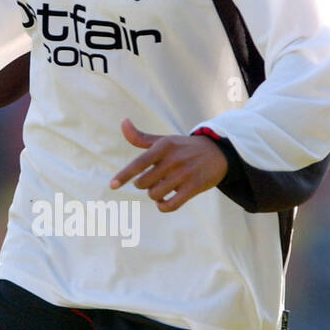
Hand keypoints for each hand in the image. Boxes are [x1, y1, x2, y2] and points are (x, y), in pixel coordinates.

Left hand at [109, 117, 227, 212]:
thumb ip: (141, 137)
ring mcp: (184, 174)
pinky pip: (170, 205)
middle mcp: (173, 160)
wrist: (217, 153)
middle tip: (154, 179)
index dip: (124, 175)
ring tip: (161, 189)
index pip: (139, 163)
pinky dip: (163, 206)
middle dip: (143, 185)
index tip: (112, 185)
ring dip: (154, 195)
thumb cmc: (183, 147)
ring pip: (155, 194)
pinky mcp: (194, 188)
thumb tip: (123, 122)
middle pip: (143, 183)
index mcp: (163, 146)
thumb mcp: (164, 140)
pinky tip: (164, 202)